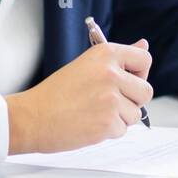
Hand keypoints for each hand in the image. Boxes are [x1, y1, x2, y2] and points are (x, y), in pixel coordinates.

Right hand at [6, 39, 152, 153]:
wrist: (32, 117)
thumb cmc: (55, 93)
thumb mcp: (86, 65)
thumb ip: (117, 59)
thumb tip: (143, 45)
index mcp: (106, 54)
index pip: (144, 60)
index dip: (139, 74)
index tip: (128, 81)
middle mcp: (111, 73)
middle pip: (145, 91)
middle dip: (132, 101)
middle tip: (109, 103)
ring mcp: (111, 99)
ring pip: (135, 114)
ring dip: (119, 118)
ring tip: (94, 113)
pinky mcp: (108, 123)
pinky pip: (122, 130)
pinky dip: (108, 131)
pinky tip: (89, 124)